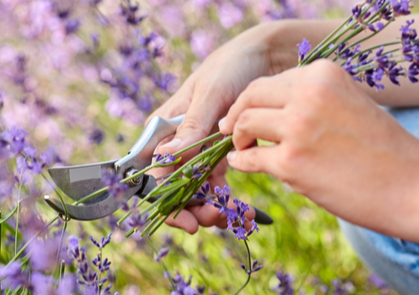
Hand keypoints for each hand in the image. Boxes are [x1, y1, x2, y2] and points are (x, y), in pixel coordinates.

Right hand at [149, 23, 292, 233]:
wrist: (265, 57)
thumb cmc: (229, 67)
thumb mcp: (210, 95)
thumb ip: (190, 126)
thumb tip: (165, 156)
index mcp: (162, 129)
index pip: (153, 174)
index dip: (166, 201)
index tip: (188, 219)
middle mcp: (174, 143)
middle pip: (171, 189)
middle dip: (191, 210)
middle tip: (215, 219)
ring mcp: (195, 151)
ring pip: (194, 192)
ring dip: (211, 209)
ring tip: (234, 217)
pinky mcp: (217, 155)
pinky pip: (215, 186)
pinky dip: (227, 201)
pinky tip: (242, 211)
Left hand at [219, 60, 418, 235]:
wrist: (416, 185)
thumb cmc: (386, 149)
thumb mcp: (351, 103)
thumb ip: (314, 98)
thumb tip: (273, 107)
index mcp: (324, 74)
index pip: (271, 81)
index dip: (254, 99)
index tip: (246, 113)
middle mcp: (308, 94)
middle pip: (250, 96)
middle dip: (236, 114)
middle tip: (231, 129)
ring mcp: (297, 128)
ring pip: (244, 123)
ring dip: (237, 137)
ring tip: (242, 148)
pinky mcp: (291, 163)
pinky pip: (248, 158)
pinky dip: (240, 161)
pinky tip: (242, 163)